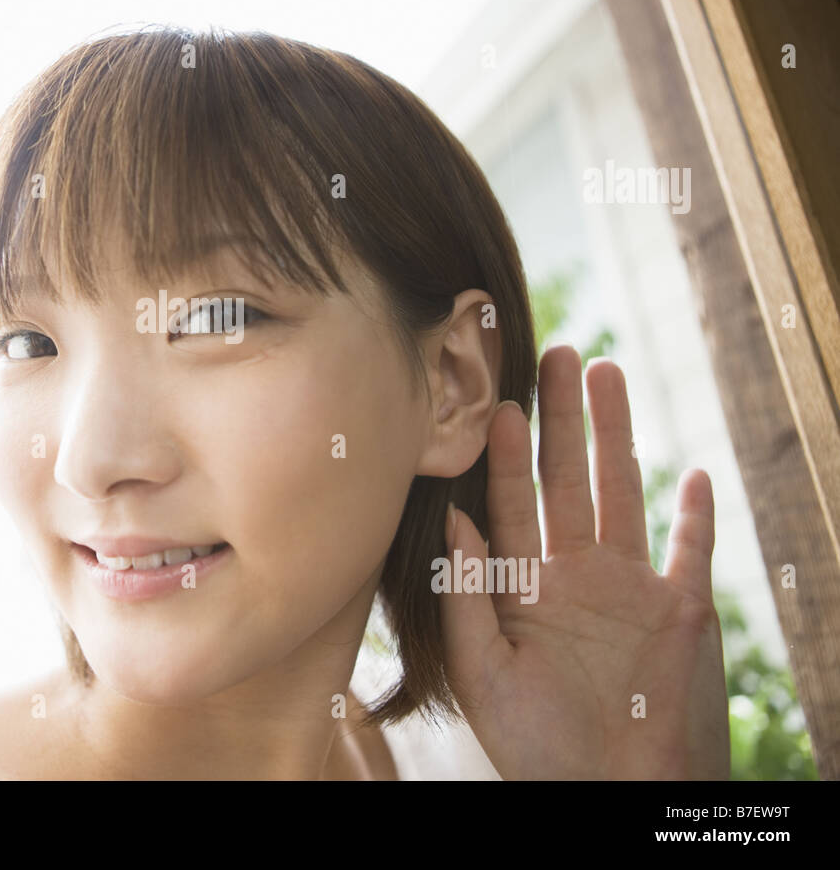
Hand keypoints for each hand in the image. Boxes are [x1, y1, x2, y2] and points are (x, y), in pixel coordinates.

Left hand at [440, 345, 729, 778]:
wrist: (614, 794)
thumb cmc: (537, 748)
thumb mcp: (484, 674)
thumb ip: (465, 598)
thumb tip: (452, 519)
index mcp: (524, 588)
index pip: (511, 504)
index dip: (504, 455)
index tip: (497, 402)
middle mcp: (575, 576)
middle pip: (567, 479)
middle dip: (562, 418)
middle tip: (557, 354)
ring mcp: (631, 588)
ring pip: (624, 492)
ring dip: (618, 435)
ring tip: (608, 372)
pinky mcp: (683, 609)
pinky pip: (692, 549)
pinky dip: (695, 514)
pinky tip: (693, 471)